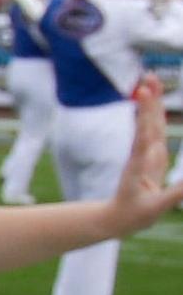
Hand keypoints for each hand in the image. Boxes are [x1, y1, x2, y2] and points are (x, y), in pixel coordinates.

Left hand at [112, 77, 182, 231]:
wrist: (116, 218)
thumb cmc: (134, 215)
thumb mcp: (156, 208)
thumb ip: (177, 193)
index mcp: (140, 166)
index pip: (144, 137)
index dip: (146, 116)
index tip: (144, 95)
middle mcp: (142, 155)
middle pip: (147, 123)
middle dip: (149, 100)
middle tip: (148, 77)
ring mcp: (146, 154)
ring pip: (150, 123)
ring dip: (150, 102)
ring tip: (148, 81)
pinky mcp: (151, 155)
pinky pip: (153, 130)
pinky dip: (154, 114)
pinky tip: (152, 100)